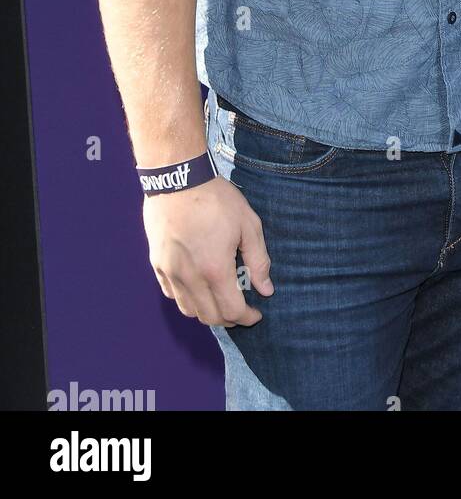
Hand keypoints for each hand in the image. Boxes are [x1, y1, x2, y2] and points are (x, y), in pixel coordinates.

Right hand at [143, 174, 272, 326]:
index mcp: (215, 270)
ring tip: (220, 300)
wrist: (178, 179)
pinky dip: (187, 299)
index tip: (256, 314)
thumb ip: (258, 260)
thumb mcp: (248, 224)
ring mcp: (170, 273)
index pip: (232, 311)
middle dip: (229, 319)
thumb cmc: (216, 199)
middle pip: (209, 317)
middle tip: (241, 310)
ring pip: (188, 310)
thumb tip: (266, 289)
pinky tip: (198, 287)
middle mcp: (190, 278)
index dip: (247, 318)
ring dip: (207, 312)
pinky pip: (171, 294)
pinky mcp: (157, 264)